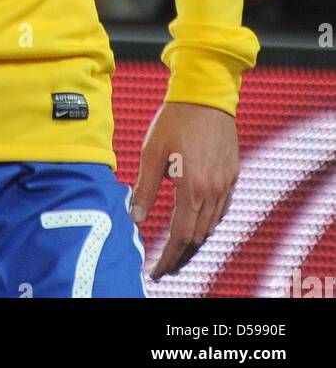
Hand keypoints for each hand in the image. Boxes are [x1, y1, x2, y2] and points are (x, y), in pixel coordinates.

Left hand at [131, 101, 238, 279]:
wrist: (206, 96)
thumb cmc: (175, 120)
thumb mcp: (152, 152)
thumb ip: (145, 188)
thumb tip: (135, 217)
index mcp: (192, 188)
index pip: (180, 236)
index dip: (168, 258)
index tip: (156, 271)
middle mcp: (213, 191)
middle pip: (198, 237)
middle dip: (181, 257)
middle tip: (164, 267)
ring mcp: (226, 184)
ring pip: (212, 226)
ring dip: (195, 242)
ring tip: (177, 250)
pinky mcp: (232, 175)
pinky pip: (222, 210)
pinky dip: (208, 223)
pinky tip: (196, 223)